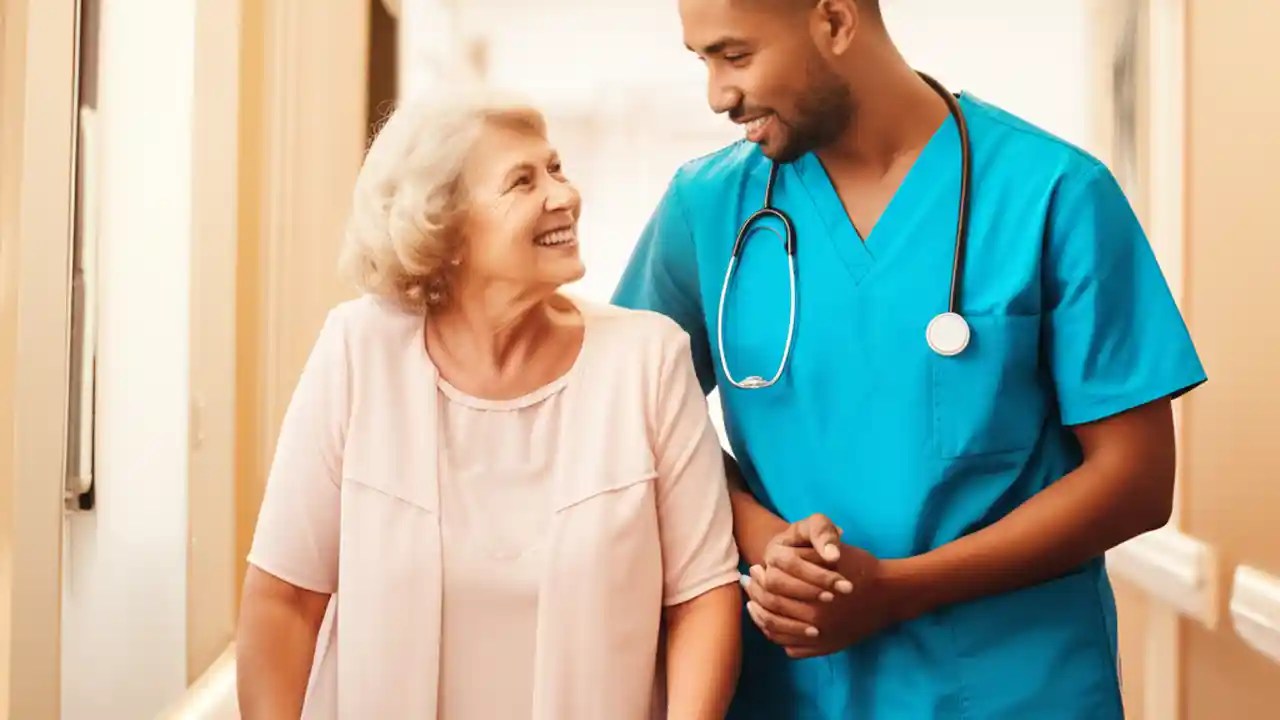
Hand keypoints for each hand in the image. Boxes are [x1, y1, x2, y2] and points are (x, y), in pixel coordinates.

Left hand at [744, 516, 897, 658]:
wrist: (888, 594)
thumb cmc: (859, 567)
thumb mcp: (830, 553)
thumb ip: (799, 558)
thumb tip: (766, 565)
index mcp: (812, 592)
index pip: (771, 587)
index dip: (759, 577)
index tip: (755, 570)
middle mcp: (815, 618)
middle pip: (770, 609)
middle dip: (755, 596)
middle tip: (750, 585)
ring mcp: (820, 637)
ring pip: (776, 631)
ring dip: (761, 617)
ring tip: (755, 606)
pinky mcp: (825, 648)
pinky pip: (790, 648)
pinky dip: (778, 636)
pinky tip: (773, 624)